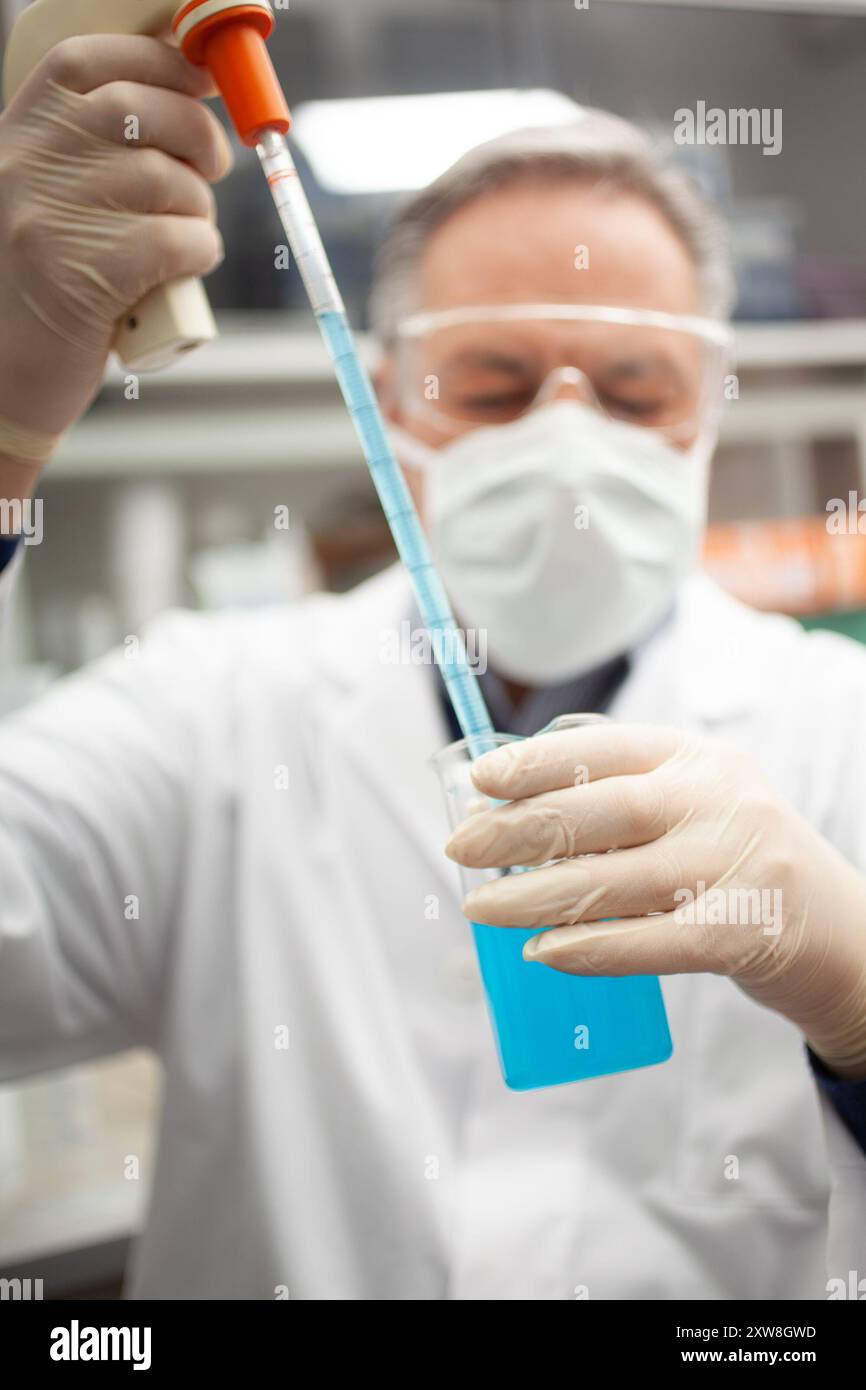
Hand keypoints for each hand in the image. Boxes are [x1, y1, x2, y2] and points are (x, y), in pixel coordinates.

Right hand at [0, 34, 231, 442]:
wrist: (7, 375)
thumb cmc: (44, 288)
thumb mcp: (50, 201)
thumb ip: (93, 153)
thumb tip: (185, 101)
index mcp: (17, 135)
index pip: (88, 62)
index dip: (158, 61)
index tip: (202, 80)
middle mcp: (26, 165)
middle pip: (138, 109)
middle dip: (196, 133)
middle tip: (213, 164)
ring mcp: (50, 217)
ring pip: (165, 179)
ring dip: (198, 207)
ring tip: (187, 236)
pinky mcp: (84, 273)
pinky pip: (175, 239)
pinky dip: (199, 251)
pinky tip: (188, 269)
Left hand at [445, 723, 865, 1079]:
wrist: (839, 931)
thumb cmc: (736, 861)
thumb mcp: (694, 804)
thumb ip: (620, 796)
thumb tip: (507, 808)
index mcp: (696, 758)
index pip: (605, 747)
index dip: (535, 761)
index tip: (480, 778)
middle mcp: (718, 800)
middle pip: (601, 809)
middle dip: (518, 828)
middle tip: (460, 848)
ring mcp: (734, 865)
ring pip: (614, 879)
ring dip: (534, 897)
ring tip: (481, 908)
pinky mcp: (742, 932)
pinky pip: (650, 942)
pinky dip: (589, 947)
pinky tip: (542, 951)